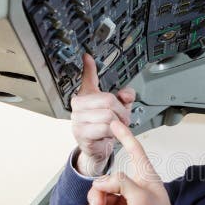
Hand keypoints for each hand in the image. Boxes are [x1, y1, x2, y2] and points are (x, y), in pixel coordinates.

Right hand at [71, 53, 135, 175]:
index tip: (87, 56)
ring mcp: (77, 119)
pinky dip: (113, 132)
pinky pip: (104, 128)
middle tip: (124, 118)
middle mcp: (78, 106)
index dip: (89, 68)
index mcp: (84, 96)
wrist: (96, 148)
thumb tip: (126, 93)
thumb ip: (124, 97)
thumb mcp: (118, 108)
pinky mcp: (81, 133)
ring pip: (108, 115)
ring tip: (118, 127)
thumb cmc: (105, 126)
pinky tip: (110, 134)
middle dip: (121, 111)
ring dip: (119, 124)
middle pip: (107, 100)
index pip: (88, 79)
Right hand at [78, 120, 194, 204]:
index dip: (125, 136)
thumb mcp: (141, 198)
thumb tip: (103, 182)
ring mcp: (122, 202)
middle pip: (106, 178)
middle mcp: (132, 187)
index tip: (115, 123)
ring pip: (98, 194)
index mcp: (145, 178)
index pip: (135, 151)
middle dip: (99, 192)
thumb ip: (121, 183)